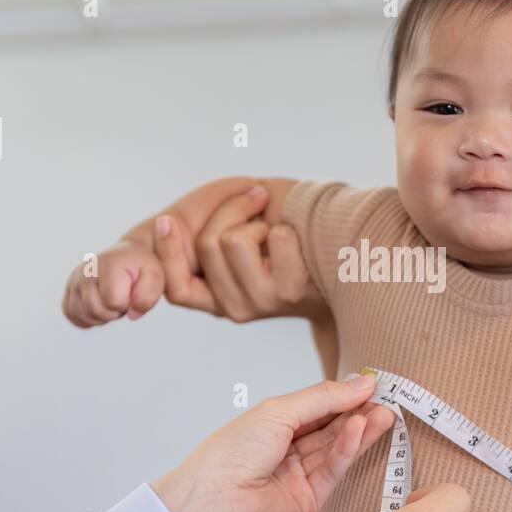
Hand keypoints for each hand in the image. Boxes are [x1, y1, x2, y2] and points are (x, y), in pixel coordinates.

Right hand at [61, 236, 166, 326]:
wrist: (128, 256)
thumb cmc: (142, 268)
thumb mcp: (155, 277)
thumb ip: (148, 296)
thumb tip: (131, 314)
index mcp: (107, 264)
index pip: (113, 302)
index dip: (126, 303)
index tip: (130, 290)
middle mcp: (85, 270)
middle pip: (97, 312)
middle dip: (115, 311)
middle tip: (122, 295)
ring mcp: (73, 280)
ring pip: (85, 317)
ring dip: (103, 315)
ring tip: (112, 298)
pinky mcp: (68, 291)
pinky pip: (73, 316)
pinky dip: (89, 318)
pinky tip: (100, 304)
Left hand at [152, 373, 395, 511]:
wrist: (216, 499)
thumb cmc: (234, 450)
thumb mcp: (280, 411)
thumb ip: (325, 397)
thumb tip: (363, 382)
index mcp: (274, 427)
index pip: (317, 408)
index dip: (344, 396)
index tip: (372, 384)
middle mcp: (288, 451)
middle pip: (331, 429)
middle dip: (359, 413)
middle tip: (387, 399)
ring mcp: (300, 477)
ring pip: (337, 449)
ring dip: (361, 430)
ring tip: (386, 413)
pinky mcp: (310, 500)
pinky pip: (333, 470)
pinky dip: (347, 448)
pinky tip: (360, 428)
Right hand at [158, 187, 326, 321]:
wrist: (344, 267)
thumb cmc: (288, 242)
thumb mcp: (242, 243)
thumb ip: (210, 234)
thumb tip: (167, 223)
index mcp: (215, 298)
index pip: (176, 287)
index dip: (166, 252)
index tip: (167, 219)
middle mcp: (233, 308)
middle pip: (207, 243)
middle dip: (231, 209)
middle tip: (256, 204)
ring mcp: (261, 302)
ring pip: (233, 239)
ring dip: (258, 221)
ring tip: (279, 234)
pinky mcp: (289, 292)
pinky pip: (273, 237)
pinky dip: (287, 228)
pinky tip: (300, 244)